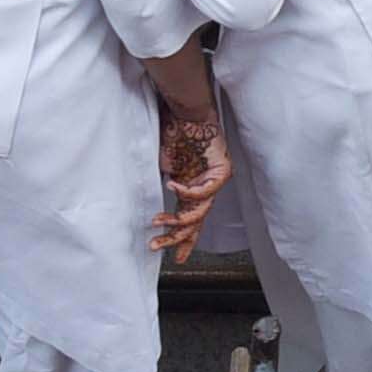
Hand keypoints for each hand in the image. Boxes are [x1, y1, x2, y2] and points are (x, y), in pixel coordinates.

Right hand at [150, 103, 232, 260]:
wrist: (185, 113)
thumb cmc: (174, 135)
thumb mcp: (164, 168)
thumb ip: (162, 188)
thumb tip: (147, 207)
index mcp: (191, 189)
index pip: (190, 220)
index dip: (183, 239)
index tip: (176, 258)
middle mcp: (205, 188)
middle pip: (194, 222)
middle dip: (174, 238)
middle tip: (156, 246)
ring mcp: (215, 181)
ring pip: (199, 212)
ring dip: (176, 219)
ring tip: (157, 221)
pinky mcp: (223, 171)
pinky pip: (203, 191)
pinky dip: (186, 190)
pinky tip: (172, 185)